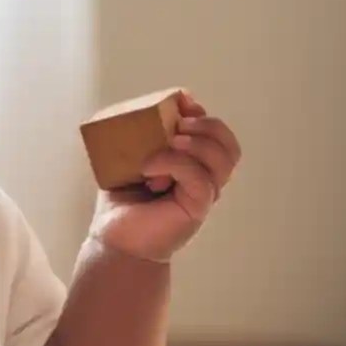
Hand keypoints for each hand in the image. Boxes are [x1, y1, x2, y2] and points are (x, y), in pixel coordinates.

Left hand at [88, 91, 241, 262]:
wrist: (115, 242)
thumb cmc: (122, 203)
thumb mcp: (131, 160)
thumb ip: (145, 135)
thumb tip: (158, 104)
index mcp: (196, 167)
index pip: (218, 135)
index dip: (204, 116)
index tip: (181, 102)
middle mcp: (206, 181)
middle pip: (230, 146)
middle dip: (208, 126)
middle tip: (178, 123)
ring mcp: (203, 195)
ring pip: (223, 159)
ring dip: (197, 143)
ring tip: (168, 141)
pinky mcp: (197, 208)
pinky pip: (200, 178)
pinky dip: (176, 163)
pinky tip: (150, 166)